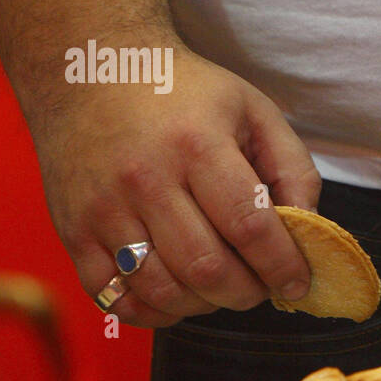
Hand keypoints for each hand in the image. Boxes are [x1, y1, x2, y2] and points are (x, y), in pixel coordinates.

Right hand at [29, 44, 320, 327]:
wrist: (91, 68)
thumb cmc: (185, 94)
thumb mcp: (254, 110)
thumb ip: (293, 170)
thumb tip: (308, 233)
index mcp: (197, 144)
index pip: (250, 227)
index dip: (282, 266)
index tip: (298, 283)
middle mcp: (145, 179)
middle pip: (207, 270)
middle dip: (248, 293)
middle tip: (260, 286)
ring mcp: (102, 208)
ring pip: (163, 291)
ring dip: (205, 305)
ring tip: (222, 288)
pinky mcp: (72, 230)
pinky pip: (114, 298)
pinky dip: (154, 313)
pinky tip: (179, 296)